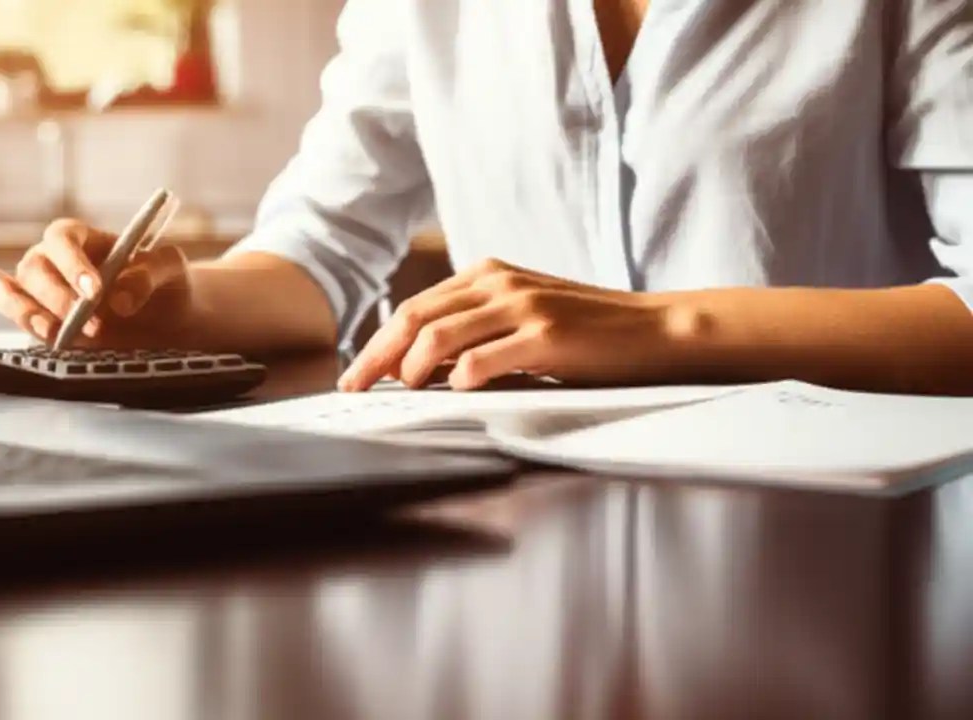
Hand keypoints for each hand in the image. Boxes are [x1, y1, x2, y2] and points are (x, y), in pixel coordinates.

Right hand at [0, 218, 196, 347]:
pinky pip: (9, 311)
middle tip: (92, 325)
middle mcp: (53, 260)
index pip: (62, 237)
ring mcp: (38, 290)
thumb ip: (150, 274)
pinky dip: (18, 320)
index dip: (72, 262)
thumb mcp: (170, 272)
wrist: (165, 320)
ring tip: (56, 334)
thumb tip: (121, 298)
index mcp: (83, 238)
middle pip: (34, 267)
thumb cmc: (163, 285)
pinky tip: (41, 334)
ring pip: (10, 291)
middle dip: (59, 298)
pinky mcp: (35, 319)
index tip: (94, 291)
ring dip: (28, 313)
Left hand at [337, 259, 687, 390]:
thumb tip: (418, 368)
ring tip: (400, 391)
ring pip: (441, 333)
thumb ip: (476, 331)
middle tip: (354, 387)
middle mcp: (499, 284)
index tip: (354, 374)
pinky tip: (452, 392)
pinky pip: (489, 355)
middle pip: (415, 317)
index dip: (377, 342)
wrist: (653, 330)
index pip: (415, 308)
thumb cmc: (585, 333)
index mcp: (488, 276)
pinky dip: (462, 375)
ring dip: (411, 366)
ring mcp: (523, 306)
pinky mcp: (548, 334)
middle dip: (376, 355)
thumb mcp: (522, 318)